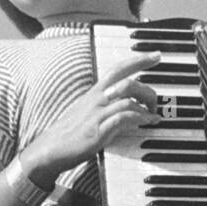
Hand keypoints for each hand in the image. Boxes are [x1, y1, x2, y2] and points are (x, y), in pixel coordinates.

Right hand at [21, 52, 161, 187]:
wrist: (50, 150)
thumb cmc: (70, 134)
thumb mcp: (89, 114)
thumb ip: (107, 107)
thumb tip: (127, 107)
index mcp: (95, 93)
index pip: (118, 69)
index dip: (138, 60)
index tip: (156, 55)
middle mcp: (97, 99)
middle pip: (127, 81)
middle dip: (147, 88)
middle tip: (156, 101)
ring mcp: (97, 113)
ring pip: (128, 97)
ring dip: (146, 105)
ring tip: (153, 115)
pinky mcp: (98, 130)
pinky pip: (123, 117)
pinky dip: (139, 118)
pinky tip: (148, 122)